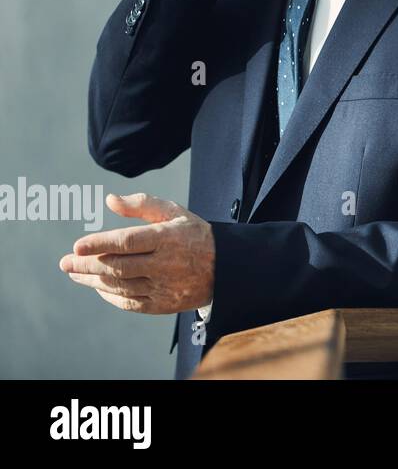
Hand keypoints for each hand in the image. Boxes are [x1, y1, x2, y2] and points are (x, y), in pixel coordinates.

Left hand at [58, 192, 213, 314]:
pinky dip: (110, 295)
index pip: (128, 241)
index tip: (77, 245)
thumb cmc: (193, 235)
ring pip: (120, 285)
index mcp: (168, 238)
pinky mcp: (163, 304)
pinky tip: (98, 287)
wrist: (225, 267)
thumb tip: (109, 200)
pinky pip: (129, 302)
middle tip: (65, 262)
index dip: (101, 244)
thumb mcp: (174, 212)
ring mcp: (164, 286)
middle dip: (87, 264)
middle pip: (118, 266)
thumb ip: (143, 205)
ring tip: (75, 273)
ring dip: (93, 280)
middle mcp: (165, 264)